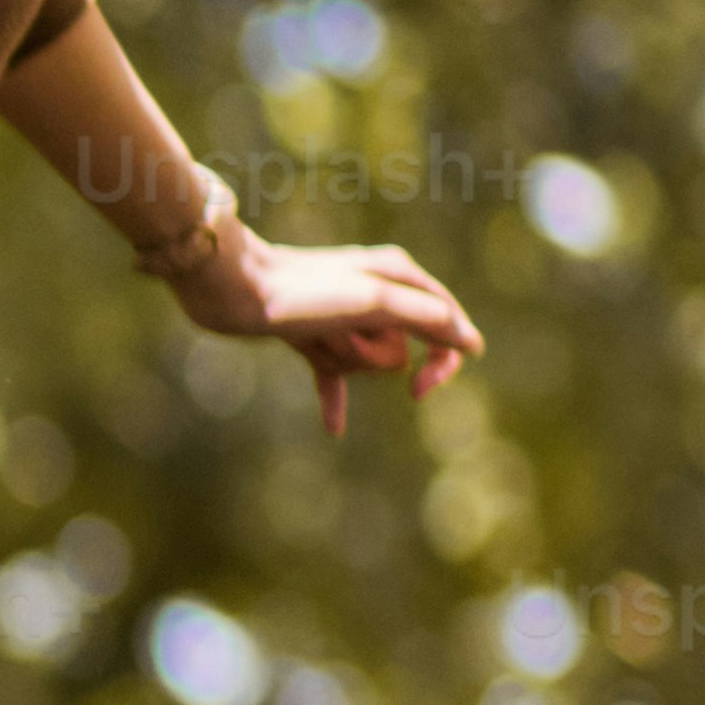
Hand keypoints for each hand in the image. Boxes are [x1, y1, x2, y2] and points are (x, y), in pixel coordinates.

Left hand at [179, 215, 486, 434]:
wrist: (232, 287)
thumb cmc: (302, 292)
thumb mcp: (373, 303)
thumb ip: (426, 320)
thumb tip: (472, 343)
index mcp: (399, 275)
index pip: (446, 326)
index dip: (440, 362)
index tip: (420, 391)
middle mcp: (375, 292)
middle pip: (400, 350)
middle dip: (372, 355)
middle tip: (339, 332)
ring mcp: (342, 315)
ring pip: (365, 363)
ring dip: (341, 359)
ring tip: (310, 335)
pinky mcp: (310, 335)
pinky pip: (333, 376)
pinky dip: (334, 398)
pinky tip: (335, 428)